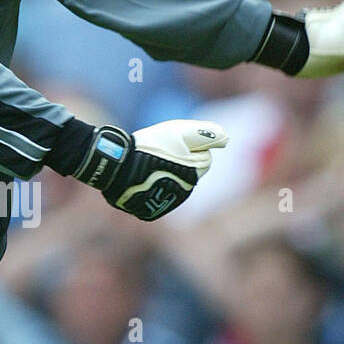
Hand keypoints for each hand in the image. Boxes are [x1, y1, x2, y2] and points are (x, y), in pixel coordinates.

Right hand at [73, 119, 228, 219]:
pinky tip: (142, 179)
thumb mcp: (179, 132)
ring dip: (168, 175)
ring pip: (175, 185)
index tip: (173, 144)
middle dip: (181, 162)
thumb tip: (226, 138)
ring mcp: (168, 203)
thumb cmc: (148, 147)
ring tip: (148, 165)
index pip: (204, 157)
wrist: (117, 168)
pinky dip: (153, 188)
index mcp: (194, 173)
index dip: (190, 147)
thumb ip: (206, 134)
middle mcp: (185, 192)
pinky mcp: (152, 212)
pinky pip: (158, 197)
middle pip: (190, 172)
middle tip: (160, 153)